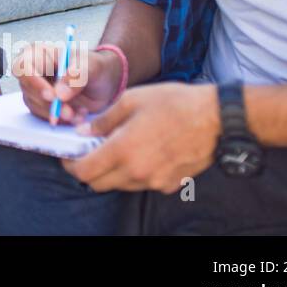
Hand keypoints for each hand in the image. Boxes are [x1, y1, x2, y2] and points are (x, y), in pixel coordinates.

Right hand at [14, 42, 125, 125]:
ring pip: (35, 105)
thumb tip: (59, 94)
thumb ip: (77, 75)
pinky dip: (61, 119)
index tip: (53, 96)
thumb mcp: (92, 66)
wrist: (104, 82)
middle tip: (70, 113)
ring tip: (80, 113)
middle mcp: (33, 70)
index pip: (23, 67)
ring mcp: (36, 88)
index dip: (34, 83)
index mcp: (39, 53)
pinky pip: (44, 116)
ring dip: (57, 114)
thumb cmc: (96, 67)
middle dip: (49, 104)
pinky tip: (78, 115)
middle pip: (28, 90)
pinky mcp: (41, 104)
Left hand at [62, 82, 219, 192]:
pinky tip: (141, 152)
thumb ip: (104, 120)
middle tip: (88, 152)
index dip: (71, 166)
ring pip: (120, 185)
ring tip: (116, 148)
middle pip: (99, 184)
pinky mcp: (170, 184)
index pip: (85, 172)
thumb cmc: (174, 103)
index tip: (69, 156)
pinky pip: (142, 184)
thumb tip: (83, 133)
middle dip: (88, 171)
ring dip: (111, 172)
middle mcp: (137, 172)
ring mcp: (155, 181)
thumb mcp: (131, 100)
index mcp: (124, 150)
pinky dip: (134, 173)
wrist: (217, 118)